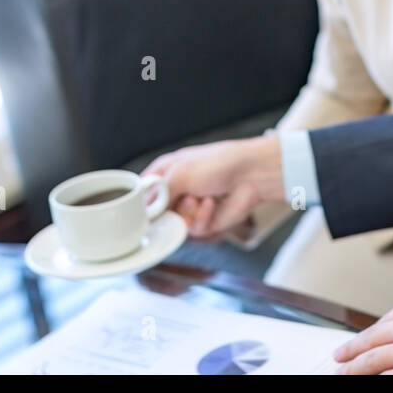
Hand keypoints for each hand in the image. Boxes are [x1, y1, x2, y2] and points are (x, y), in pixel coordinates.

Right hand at [140, 136, 283, 240]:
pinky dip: (203, 216)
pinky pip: (194, 229)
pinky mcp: (206, 222)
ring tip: (199, 198)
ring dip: (188, 212)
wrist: (251, 174)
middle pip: (157, 214)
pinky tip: (212, 203)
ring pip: (175, 224)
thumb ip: (157, 192)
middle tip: (181, 198)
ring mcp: (191, 207)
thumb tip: (145, 209)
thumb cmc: (218, 163)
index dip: (141, 203)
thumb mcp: (180, 172)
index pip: (143, 193)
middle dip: (168, 209)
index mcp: (166, 173)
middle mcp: (177, 191)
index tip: (141, 209)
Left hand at [332, 293, 392, 374]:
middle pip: (372, 341)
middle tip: (339, 357)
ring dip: (356, 369)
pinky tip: (373, 381)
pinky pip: (392, 379)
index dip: (369, 334)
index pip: (384, 321)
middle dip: (351, 352)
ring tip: (346, 373)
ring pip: (375, 363)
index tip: (360, 339)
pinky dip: (380, 380)